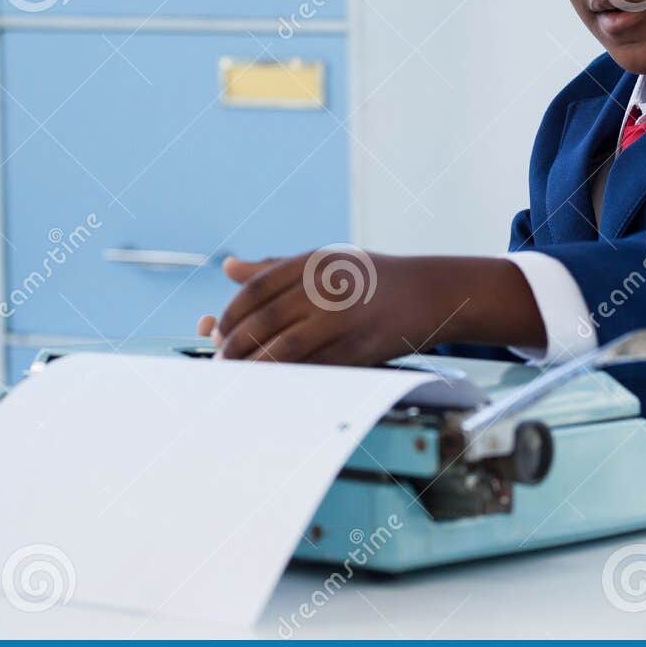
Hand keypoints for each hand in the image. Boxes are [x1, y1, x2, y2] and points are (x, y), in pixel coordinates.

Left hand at [194, 249, 545, 364]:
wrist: (428, 293)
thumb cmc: (370, 278)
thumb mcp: (325, 261)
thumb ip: (275, 267)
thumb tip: (229, 268)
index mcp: (313, 263)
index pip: (256, 290)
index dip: (231, 315)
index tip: (216, 331)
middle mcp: (326, 287)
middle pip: (264, 320)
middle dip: (235, 345)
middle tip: (218, 362)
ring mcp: (343, 319)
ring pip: (283, 348)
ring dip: (254, 366)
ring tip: (237, 378)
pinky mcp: (358, 348)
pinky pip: (312, 368)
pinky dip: (286, 378)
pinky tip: (272, 385)